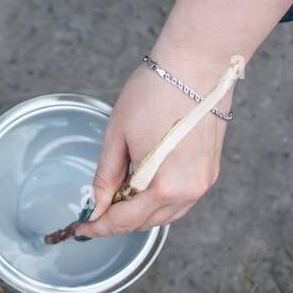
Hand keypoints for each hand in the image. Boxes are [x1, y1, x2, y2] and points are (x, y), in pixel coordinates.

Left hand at [74, 54, 232, 237]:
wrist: (196, 63)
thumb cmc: (155, 92)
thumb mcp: (117, 136)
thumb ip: (105, 177)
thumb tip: (95, 206)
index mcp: (163, 186)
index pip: (125, 221)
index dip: (99, 227)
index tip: (81, 229)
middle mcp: (189, 191)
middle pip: (147, 222)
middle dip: (118, 220)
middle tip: (94, 210)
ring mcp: (203, 182)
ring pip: (166, 215)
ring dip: (140, 212)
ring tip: (116, 195)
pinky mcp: (210, 171)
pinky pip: (181, 199)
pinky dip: (159, 200)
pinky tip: (142, 185)